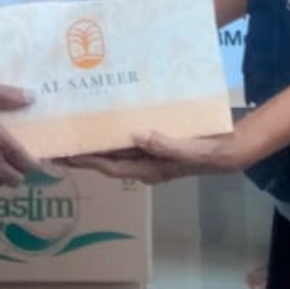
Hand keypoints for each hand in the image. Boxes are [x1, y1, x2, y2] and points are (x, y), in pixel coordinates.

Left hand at [65, 129, 253, 184]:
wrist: (232, 148)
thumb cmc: (211, 151)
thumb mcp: (190, 151)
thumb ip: (165, 146)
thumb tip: (136, 136)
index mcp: (148, 168)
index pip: (109, 166)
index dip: (86, 161)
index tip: (63, 155)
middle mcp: (145, 164)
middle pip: (107, 160)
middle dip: (83, 154)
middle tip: (57, 143)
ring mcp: (151, 154)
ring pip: (116, 150)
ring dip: (96, 142)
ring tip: (75, 131)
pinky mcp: (158, 143)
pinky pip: (130, 140)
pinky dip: (115, 132)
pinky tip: (107, 120)